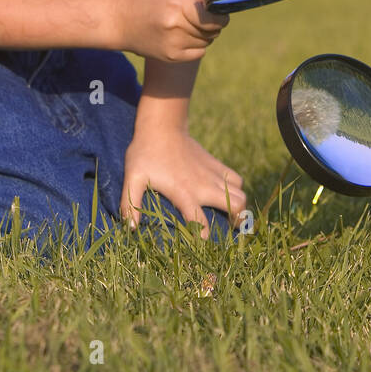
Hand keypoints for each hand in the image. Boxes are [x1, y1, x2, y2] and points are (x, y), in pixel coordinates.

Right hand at [116, 0, 228, 62]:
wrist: (121, 22)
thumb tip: (218, 0)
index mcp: (177, 4)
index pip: (213, 19)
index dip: (221, 17)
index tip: (219, 14)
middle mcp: (176, 26)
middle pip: (213, 31)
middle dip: (213, 24)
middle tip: (201, 16)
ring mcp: (174, 44)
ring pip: (207, 42)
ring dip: (204, 34)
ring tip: (188, 24)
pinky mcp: (171, 56)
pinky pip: (199, 53)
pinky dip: (197, 45)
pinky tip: (183, 35)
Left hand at [120, 125, 246, 238]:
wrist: (162, 126)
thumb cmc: (145, 154)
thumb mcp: (133, 178)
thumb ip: (130, 204)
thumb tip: (131, 229)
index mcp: (184, 192)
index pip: (199, 220)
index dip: (202, 236)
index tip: (202, 244)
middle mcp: (203, 185)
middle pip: (235, 204)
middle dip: (238, 220)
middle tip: (232, 229)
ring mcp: (212, 174)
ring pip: (239, 192)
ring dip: (240, 205)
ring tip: (233, 215)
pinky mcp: (216, 164)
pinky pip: (235, 179)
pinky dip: (236, 189)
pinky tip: (227, 194)